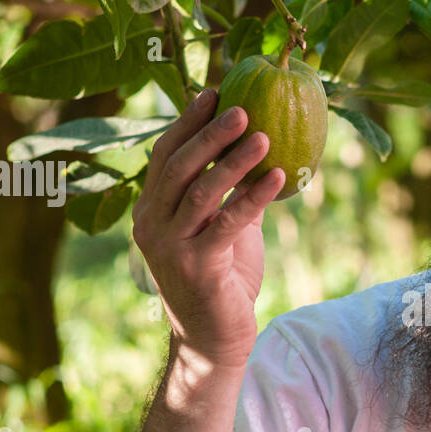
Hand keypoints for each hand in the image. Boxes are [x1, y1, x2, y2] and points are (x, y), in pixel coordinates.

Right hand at [131, 88, 285, 370]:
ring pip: (201, 191)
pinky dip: (253, 198)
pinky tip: (279, 179)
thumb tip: (259, 146)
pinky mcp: (196, 268)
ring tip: (266, 136)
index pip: (165, 155)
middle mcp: (152, 224)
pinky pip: (227, 224)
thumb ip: (230, 193)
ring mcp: (170, 247)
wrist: (213, 340)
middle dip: (211, 133)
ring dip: (234, 160)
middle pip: (179, 166)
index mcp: (151, 209)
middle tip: (244, 107)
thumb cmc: (221, 280)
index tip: (214, 91)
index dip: (188, 122)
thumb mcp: (223, 229)